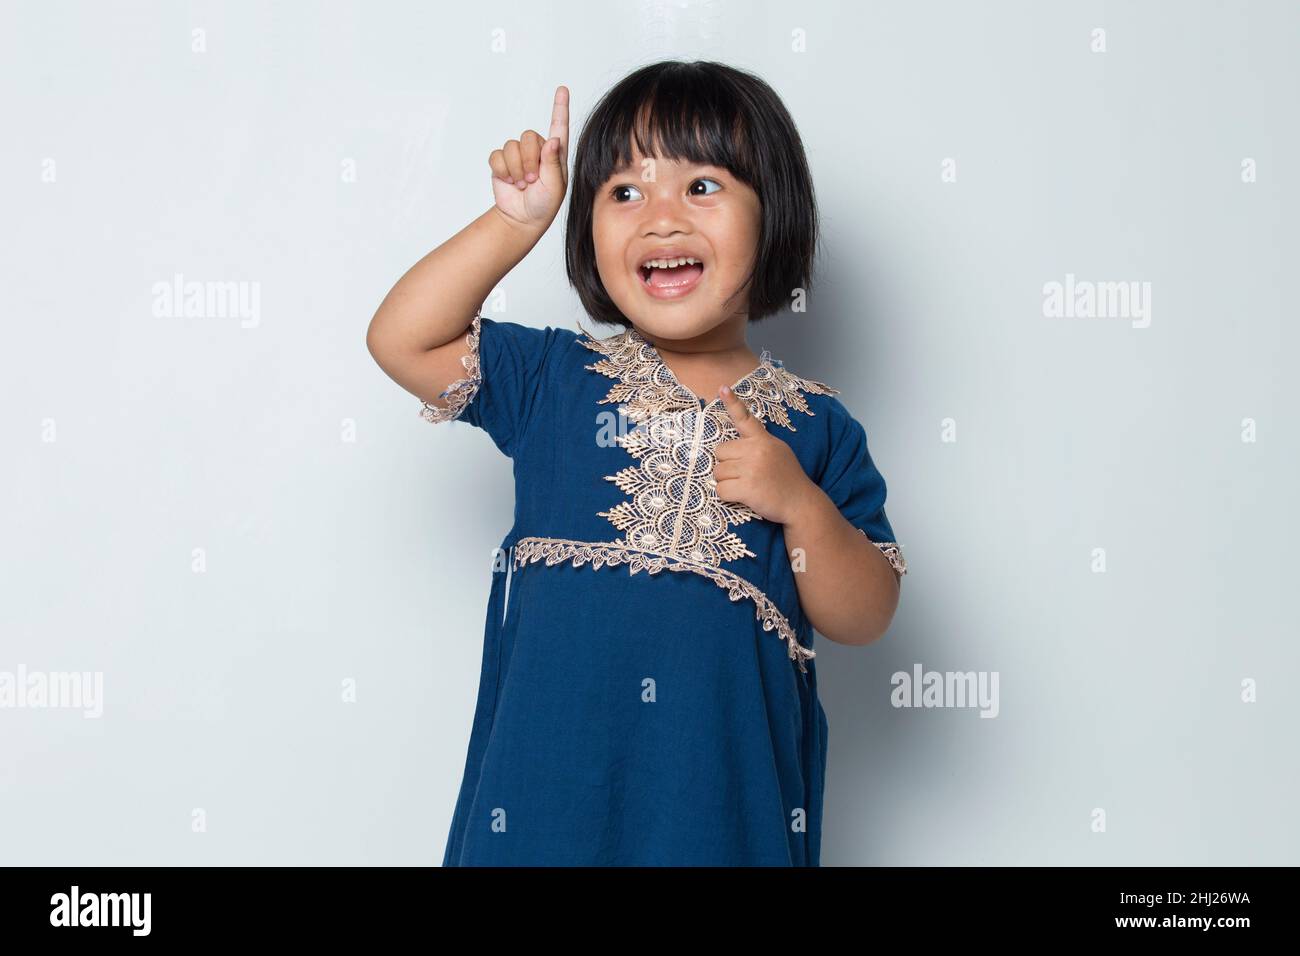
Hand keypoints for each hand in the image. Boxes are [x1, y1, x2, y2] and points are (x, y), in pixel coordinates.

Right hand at [488, 85, 568, 230]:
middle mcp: (536, 150)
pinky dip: (502, 171)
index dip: (559, 107)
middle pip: (528, 136)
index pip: (558, 126)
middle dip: (528, 160)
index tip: (562, 89)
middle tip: (532, 180)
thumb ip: (553, 163)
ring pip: (511, 146)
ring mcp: (518, 155)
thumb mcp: (555, 187)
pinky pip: (497, 155)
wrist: (522, 218)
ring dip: (515, 169)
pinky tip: (509, 182)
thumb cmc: (544, 204)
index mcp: (554, 154)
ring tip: (522, 184)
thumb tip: (553, 140)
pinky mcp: (501, 162)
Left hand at [712, 384, 819, 525]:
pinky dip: (727, 496)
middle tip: (744, 474)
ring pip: (718, 472)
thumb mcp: (778, 451)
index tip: (722, 388)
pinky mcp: (747, 488)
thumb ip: (759, 444)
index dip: (732, 403)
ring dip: (727, 482)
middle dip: (726, 465)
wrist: (801, 503)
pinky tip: (743, 496)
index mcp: (763, 440)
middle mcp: (756, 451)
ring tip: (747, 485)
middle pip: (720, 452)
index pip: (745, 418)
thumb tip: (733, 447)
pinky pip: (720, 490)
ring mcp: (751, 469)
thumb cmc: (787, 478)